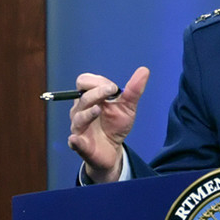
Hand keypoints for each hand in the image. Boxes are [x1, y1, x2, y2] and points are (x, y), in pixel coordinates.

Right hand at [69, 67, 147, 182]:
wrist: (112, 149)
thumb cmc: (115, 125)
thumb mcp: (127, 107)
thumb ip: (133, 90)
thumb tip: (145, 70)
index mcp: (89, 98)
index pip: (84, 82)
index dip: (98, 81)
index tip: (114, 87)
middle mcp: (80, 110)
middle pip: (82, 96)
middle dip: (96, 92)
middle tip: (112, 91)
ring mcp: (78, 127)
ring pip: (79, 117)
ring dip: (88, 113)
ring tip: (98, 109)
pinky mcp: (80, 145)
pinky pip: (75, 142)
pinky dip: (75, 140)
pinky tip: (76, 139)